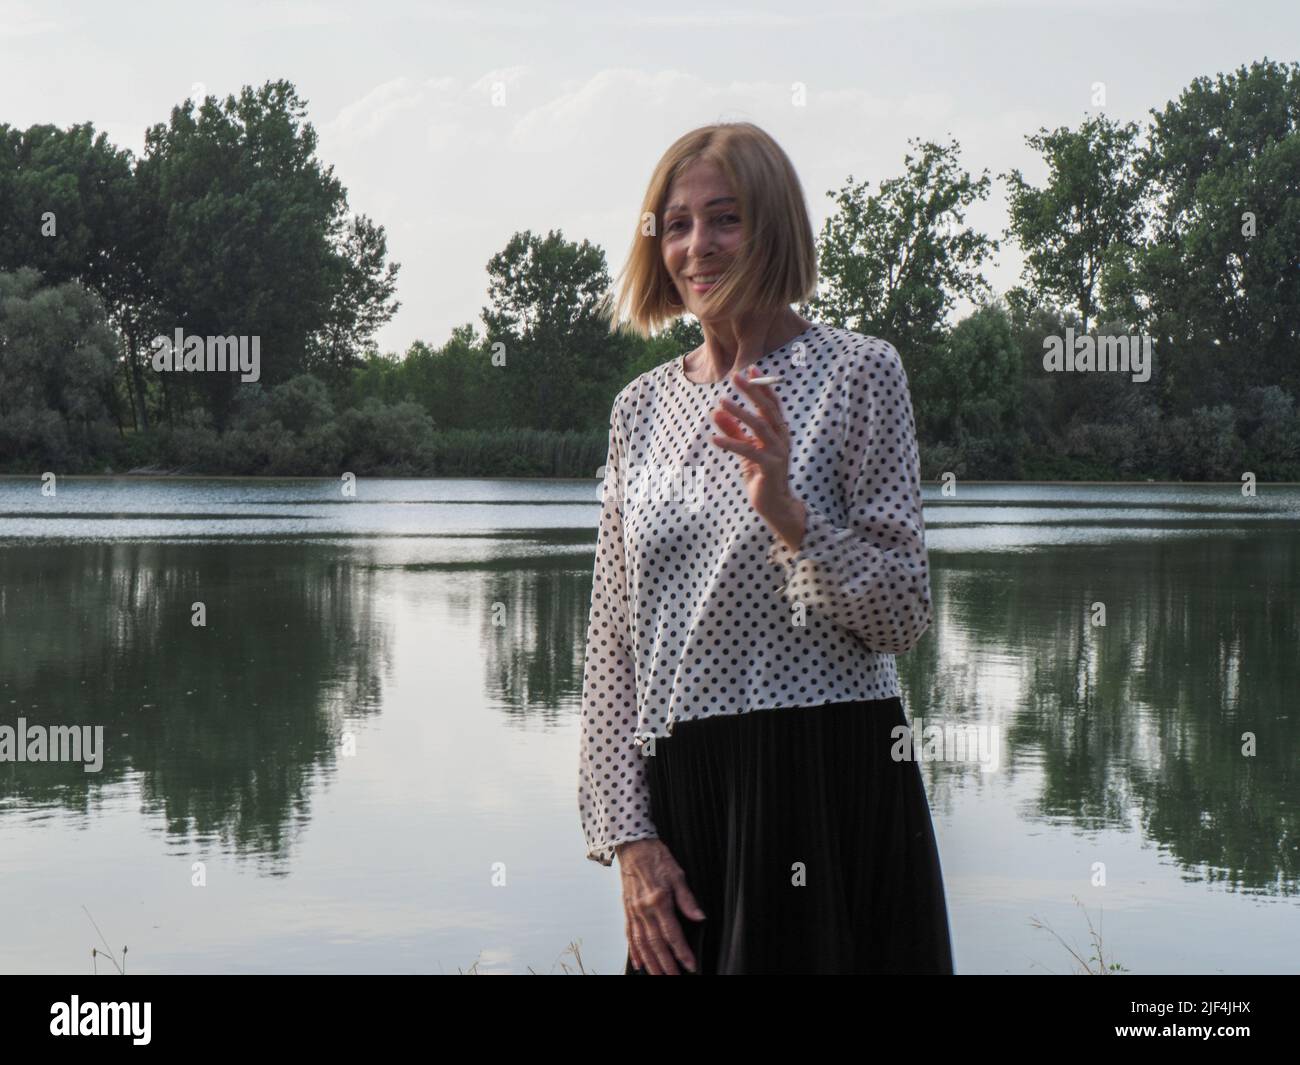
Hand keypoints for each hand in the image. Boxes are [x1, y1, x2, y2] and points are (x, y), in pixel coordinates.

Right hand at [617, 838, 705, 973]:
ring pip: (641, 943)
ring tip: (658, 976)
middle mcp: (644, 910)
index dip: (682, 952)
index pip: (672, 934)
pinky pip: (630, 935)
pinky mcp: (627, 910)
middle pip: (656, 944)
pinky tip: (639, 963)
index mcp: (659, 901)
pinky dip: (634, 951)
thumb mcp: (677, 874)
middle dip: (666, 965)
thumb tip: (700, 917)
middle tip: (674, 979)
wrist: (633, 847)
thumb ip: (687, 899)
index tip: (690, 965)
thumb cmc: (655, 858)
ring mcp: (633, 912)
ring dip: (651, 963)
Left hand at [710, 366, 805, 547]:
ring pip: (759, 426)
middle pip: (767, 409)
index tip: (751, 368)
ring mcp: (778, 452)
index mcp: (780, 432)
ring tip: (722, 402)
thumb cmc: (761, 475)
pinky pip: (749, 451)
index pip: (772, 403)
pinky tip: (714, 439)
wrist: (774, 504)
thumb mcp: (745, 450)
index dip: (763, 385)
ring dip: (740, 413)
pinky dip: (731, 443)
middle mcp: (782, 438)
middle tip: (736, 377)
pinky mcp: (770, 466)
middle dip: (752, 391)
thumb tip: (716, 411)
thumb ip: (733, 431)